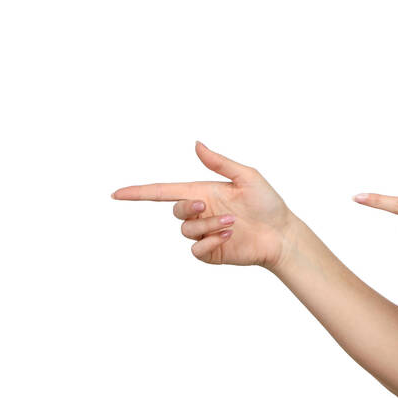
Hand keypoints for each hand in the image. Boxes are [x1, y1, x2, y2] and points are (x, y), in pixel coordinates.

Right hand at [111, 141, 297, 269]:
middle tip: (208, 205)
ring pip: (187, 230)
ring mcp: (204, 233)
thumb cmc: (267, 203)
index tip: (116, 194)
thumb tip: (196, 144)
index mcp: (202, 191)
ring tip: (232, 225)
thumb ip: (219, 162)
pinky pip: (195, 250)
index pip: (163, 191)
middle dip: (188, 208)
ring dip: (208, 226)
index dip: (138, 193)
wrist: (281, 234)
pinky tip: (229, 237)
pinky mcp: (211, 252)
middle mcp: (200, 212)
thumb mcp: (246, 176)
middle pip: (175, 210)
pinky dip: (210, 242)